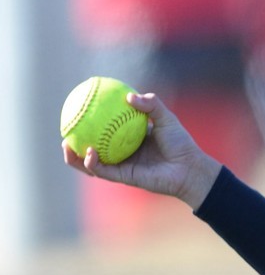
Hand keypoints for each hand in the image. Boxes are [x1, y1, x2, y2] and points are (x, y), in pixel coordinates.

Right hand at [61, 91, 221, 210]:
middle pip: (92, 146)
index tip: (77, 108)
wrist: (191, 168)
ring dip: (76, 157)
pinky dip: (93, 163)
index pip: (104, 128)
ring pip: (92, 163)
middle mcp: (122, 152)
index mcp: (128, 137)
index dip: (89, 120)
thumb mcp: (166, 118)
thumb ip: (151, 104)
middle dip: (74, 140)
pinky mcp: (125, 178)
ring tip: (65, 146)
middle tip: (63, 129)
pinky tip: (87, 153)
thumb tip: (129, 96)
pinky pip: (104, 171)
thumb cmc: (181, 143)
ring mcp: (122, 166)